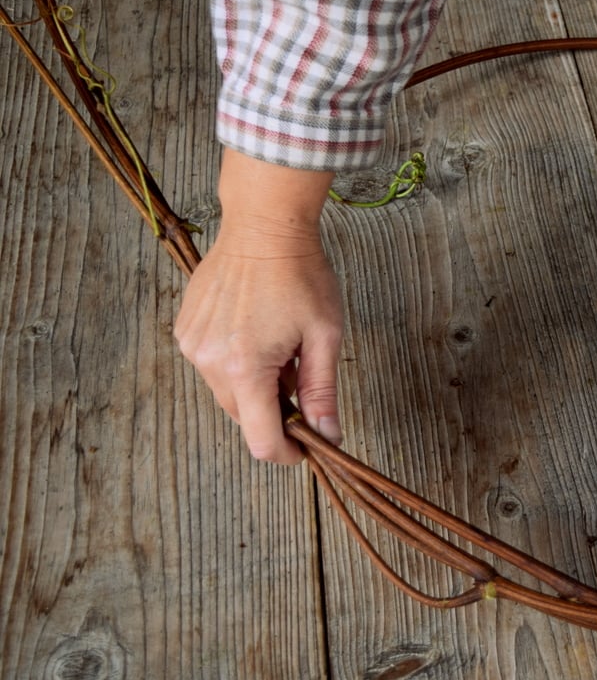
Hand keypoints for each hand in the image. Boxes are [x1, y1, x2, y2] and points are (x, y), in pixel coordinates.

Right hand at [175, 150, 341, 463]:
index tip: (308, 447)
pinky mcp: (186, 330)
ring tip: (281, 346)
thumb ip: (322, 391)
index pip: (261, 439)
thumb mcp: (324, 336)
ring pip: (228, 392)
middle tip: (303, 378)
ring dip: (256, 385)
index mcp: (245, 367)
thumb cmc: (301, 275)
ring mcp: (192, 344)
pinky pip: (212, 366)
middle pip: (244, 416)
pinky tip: (258, 333)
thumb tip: (327, 435)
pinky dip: (237, 364)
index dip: (288, 453)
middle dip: (275, 411)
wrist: (264, 226)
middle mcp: (208, 361)